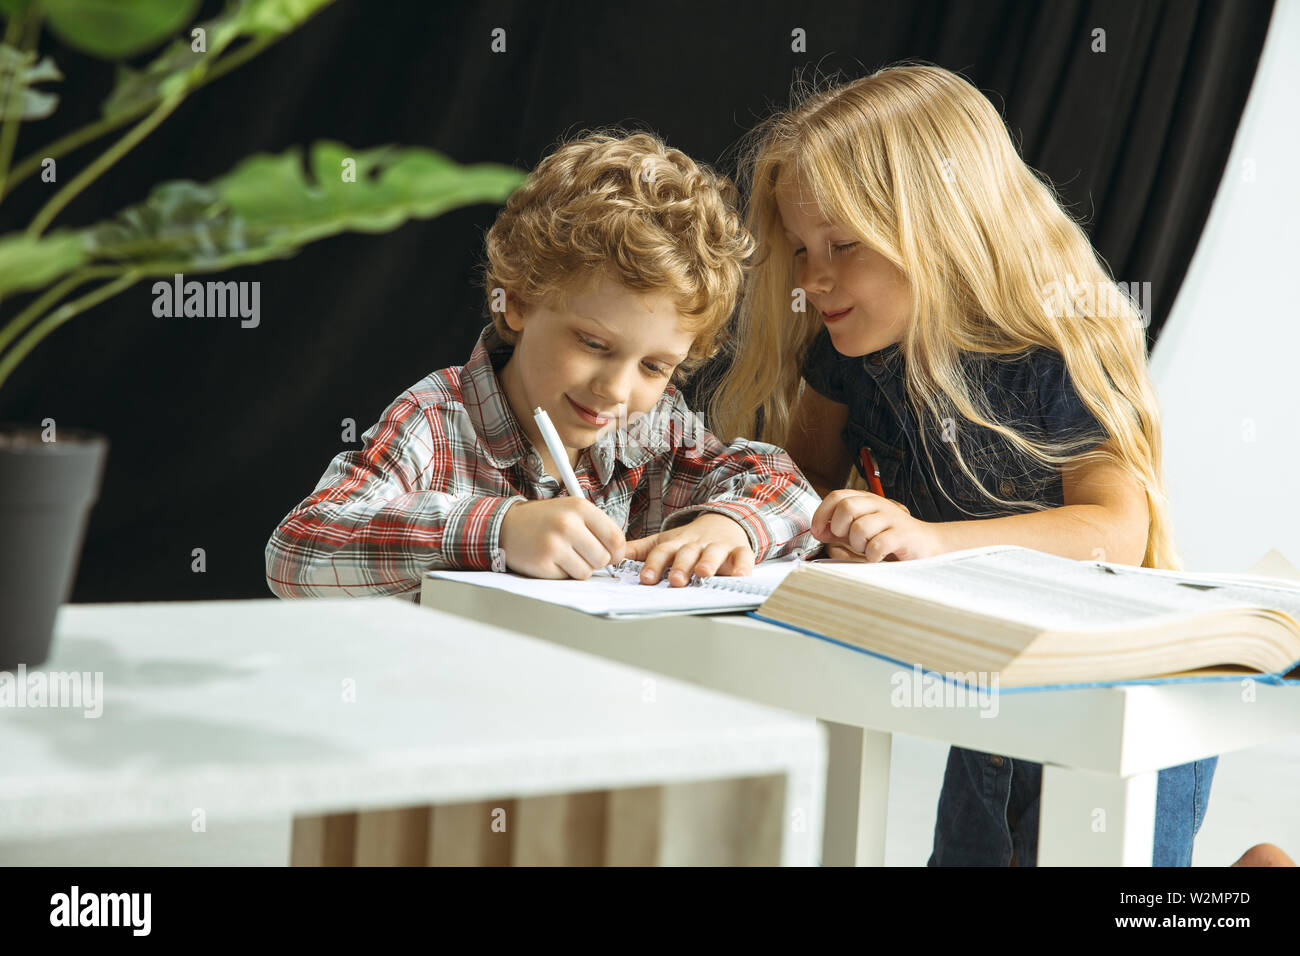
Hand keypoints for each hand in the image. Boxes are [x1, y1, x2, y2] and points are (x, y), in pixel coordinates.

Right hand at [498, 497, 625, 578]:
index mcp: (579, 507)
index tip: (612, 555)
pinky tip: (552, 560)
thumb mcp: (572, 511)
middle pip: (603, 559)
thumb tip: (619, 554)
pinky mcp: (542, 564)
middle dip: (596, 561)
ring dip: (579, 568)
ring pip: (586, 572)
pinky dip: (562, 573)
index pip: (616, 538)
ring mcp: (554, 545)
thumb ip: (597, 528)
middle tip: (582, 553)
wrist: (507, 525)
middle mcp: (567, 524)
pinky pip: (567, 578)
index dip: (617, 552)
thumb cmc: (544, 520)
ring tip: (565, 555)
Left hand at [624, 513, 753, 586]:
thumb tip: (609, 557)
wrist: (724, 522)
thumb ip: (639, 551)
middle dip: (680, 566)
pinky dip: (743, 567)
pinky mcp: (739, 551)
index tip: (645, 578)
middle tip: (675, 580)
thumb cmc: (690, 540)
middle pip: (686, 554)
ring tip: (703, 574)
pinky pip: (743, 558)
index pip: (661, 552)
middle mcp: (695, 545)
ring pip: (713, 554)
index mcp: (675, 544)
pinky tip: (739, 576)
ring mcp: (718, 547)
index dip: (653, 565)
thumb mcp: (664, 542)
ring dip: (708, 563)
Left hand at [811, 490, 945, 561]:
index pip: (837, 496)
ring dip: (858, 545)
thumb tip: (818, 530)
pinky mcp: (902, 535)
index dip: (822, 513)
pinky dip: (872, 555)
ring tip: (867, 548)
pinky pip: (876, 544)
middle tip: (848, 540)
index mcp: (866, 500)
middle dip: (840, 528)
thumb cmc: (891, 538)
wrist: (927, 544)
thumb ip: (840, 530)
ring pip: (860, 528)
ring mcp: (892, 518)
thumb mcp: (861, 531)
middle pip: (846, 507)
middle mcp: (878, 505)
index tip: (817, 531)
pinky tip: (878, 556)